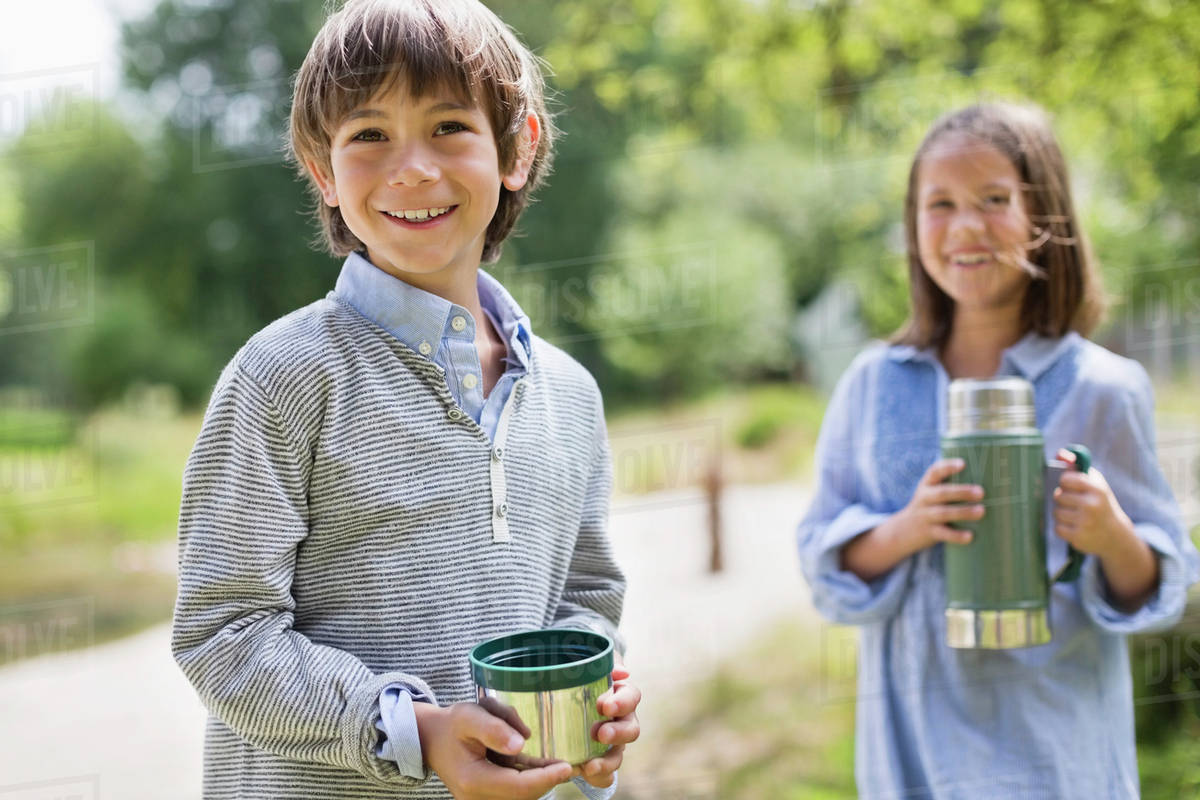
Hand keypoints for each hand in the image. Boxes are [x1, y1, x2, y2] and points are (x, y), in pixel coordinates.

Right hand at [414, 702, 571, 799]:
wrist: (432, 739)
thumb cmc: (452, 725)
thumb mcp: (469, 716)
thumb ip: (493, 729)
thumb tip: (520, 744)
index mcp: (473, 780)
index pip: (518, 787)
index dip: (546, 778)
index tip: (568, 766)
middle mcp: (477, 797)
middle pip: (523, 794)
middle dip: (547, 779)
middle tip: (573, 763)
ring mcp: (482, 799)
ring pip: (522, 794)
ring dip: (541, 779)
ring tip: (562, 763)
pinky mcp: (489, 795)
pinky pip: (516, 791)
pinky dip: (532, 778)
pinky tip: (547, 765)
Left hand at [573, 664, 640, 787]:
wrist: (569, 697)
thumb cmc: (583, 676)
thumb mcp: (590, 665)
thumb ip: (603, 663)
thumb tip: (621, 672)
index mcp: (622, 695)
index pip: (632, 697)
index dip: (622, 703)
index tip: (605, 706)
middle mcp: (622, 720)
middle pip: (631, 730)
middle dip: (617, 734)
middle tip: (600, 734)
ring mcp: (613, 742)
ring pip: (619, 755)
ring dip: (607, 762)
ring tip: (589, 766)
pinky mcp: (600, 759)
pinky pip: (606, 775)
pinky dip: (599, 778)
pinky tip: (585, 775)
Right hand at [840, 458, 983, 581]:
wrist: (903, 530)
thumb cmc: (929, 507)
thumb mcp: (931, 493)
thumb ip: (950, 486)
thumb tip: (989, 482)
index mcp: (927, 485)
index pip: (934, 472)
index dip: (947, 467)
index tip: (963, 464)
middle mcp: (925, 498)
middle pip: (942, 493)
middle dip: (961, 492)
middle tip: (981, 492)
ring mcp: (926, 516)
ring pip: (943, 513)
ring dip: (963, 512)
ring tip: (981, 511)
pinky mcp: (929, 532)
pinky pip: (943, 534)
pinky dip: (956, 535)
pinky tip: (970, 536)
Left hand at [1051, 449, 1134, 558]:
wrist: (1115, 535)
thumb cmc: (1100, 503)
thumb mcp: (1095, 483)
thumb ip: (1076, 467)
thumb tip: (1060, 453)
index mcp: (1097, 489)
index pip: (1066, 479)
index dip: (1065, 482)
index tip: (1071, 486)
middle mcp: (1091, 505)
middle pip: (1058, 496)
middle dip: (1063, 499)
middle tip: (1075, 503)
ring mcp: (1085, 522)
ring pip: (1056, 512)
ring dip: (1062, 513)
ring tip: (1076, 515)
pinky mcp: (1079, 537)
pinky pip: (1057, 528)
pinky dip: (1063, 527)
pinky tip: (1075, 526)